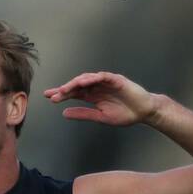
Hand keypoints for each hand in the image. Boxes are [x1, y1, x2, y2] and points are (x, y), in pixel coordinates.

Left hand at [43, 71, 160, 126]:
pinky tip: (82, 83)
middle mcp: (97, 87)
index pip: (74, 93)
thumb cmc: (125, 114)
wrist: (144, 112)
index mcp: (93, 96)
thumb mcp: (100, 117)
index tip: (49, 98)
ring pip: (88, 79)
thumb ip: (83, 114)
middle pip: (78, 85)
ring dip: (75, 83)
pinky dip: (92, 78)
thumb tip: (64, 113)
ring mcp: (106, 82)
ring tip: (64, 89)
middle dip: (64, 89)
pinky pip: (102, 77)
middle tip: (52, 94)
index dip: (62, 94)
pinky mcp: (116, 80)